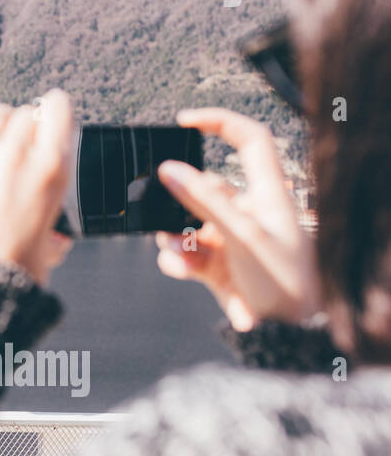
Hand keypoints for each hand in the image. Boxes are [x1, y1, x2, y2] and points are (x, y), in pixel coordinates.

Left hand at [0, 89, 74, 286]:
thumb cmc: (17, 272)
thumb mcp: (50, 251)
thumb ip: (54, 238)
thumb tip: (56, 242)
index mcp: (52, 171)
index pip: (58, 111)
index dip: (55, 109)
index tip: (52, 112)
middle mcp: (17, 158)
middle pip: (25, 115)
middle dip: (27, 126)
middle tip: (24, 144)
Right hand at [154, 108, 320, 331]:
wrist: (292, 334)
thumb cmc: (285, 281)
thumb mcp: (242, 236)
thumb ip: (203, 201)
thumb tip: (169, 169)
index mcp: (266, 193)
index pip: (249, 140)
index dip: (219, 122)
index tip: (183, 121)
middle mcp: (248, 212)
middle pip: (202, 189)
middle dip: (177, 204)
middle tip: (163, 215)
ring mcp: (231, 240)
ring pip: (186, 224)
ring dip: (174, 238)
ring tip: (179, 255)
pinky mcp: (218, 267)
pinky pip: (186, 254)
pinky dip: (180, 262)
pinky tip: (186, 272)